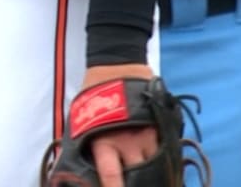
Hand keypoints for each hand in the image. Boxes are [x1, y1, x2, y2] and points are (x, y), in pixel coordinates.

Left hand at [80, 64, 156, 186]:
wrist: (117, 65)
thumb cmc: (94, 94)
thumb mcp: (81, 119)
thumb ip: (82, 144)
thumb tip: (73, 168)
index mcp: (105, 141)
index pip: (111, 174)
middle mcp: (130, 142)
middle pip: (141, 175)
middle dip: (141, 183)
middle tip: (137, 182)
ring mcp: (149, 136)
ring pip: (157, 166)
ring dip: (155, 175)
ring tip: (152, 178)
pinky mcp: (162, 129)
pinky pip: (167, 153)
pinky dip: (165, 163)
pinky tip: (163, 170)